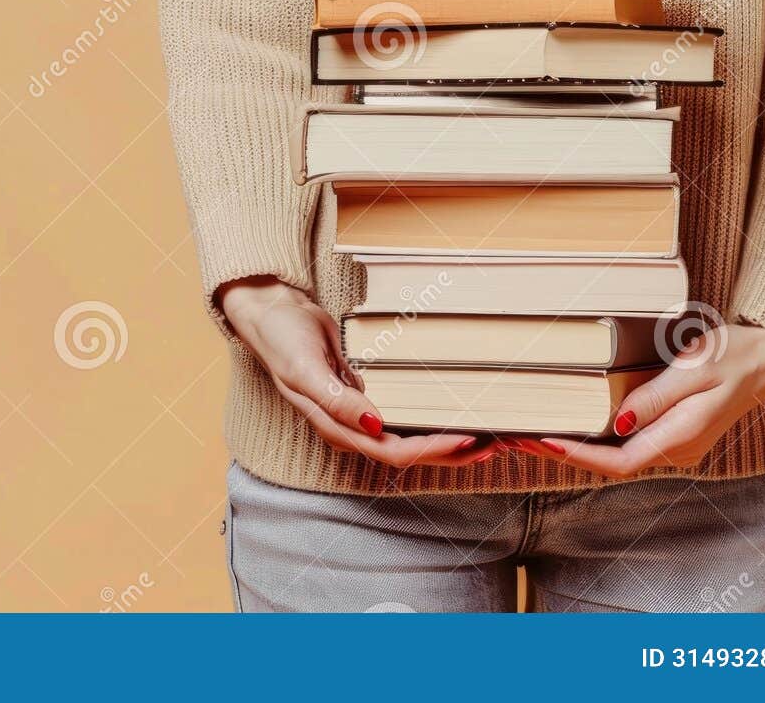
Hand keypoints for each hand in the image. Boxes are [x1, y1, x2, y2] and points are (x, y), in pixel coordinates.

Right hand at [219, 277, 500, 468]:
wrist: (272, 312)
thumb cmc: (282, 339)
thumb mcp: (305, 369)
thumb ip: (337, 401)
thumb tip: (374, 425)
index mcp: (337, 428)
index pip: (393, 452)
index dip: (431, 450)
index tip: (467, 439)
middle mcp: (351, 427)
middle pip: (408, 453)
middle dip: (450, 451)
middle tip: (493, 442)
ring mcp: (359, 413)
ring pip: (408, 438)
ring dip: (444, 440)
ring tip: (485, 435)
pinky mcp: (365, 396)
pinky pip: (402, 415)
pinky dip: (429, 419)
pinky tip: (452, 414)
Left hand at [541, 323, 764, 478]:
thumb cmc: (734, 355)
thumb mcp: (696, 367)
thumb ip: (657, 395)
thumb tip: (619, 421)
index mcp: (683, 437)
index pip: (621, 463)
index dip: (581, 456)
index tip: (546, 441)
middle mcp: (676, 449)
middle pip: (612, 464)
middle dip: (566, 453)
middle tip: (520, 436)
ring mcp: (673, 443)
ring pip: (615, 455)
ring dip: (575, 446)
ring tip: (532, 431)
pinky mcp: (669, 431)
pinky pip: (624, 442)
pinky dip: (593, 436)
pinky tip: (568, 422)